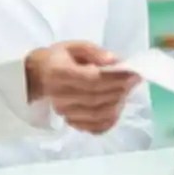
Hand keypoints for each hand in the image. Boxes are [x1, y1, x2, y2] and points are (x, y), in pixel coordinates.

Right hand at [25, 41, 140, 134]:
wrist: (39, 76)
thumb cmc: (60, 58)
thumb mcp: (75, 46)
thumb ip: (94, 51)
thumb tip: (114, 61)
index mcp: (59, 72)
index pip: (91, 79)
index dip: (114, 78)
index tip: (131, 72)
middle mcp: (60, 95)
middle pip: (96, 97)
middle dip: (119, 89)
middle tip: (134, 80)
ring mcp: (65, 112)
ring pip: (97, 114)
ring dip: (117, 103)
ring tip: (126, 91)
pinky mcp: (71, 123)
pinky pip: (95, 128)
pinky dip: (110, 120)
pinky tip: (116, 107)